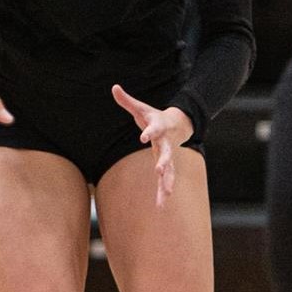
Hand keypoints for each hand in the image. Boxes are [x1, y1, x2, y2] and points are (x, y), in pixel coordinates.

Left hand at [111, 85, 193, 206]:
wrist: (177, 124)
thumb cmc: (154, 116)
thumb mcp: (141, 107)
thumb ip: (127, 100)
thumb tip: (114, 87)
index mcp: (158, 128)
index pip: (153, 129)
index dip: (149, 132)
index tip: (143, 137)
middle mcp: (165, 143)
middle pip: (166, 153)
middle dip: (163, 162)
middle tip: (159, 170)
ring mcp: (168, 155)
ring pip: (169, 171)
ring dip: (167, 183)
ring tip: (166, 197)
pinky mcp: (167, 164)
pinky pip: (167, 180)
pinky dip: (164, 192)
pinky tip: (161, 205)